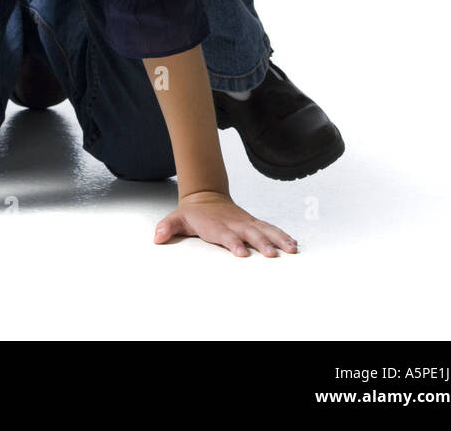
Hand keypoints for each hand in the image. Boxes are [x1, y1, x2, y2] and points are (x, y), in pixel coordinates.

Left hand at [154, 190, 298, 256]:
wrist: (205, 195)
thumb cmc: (192, 213)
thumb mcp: (177, 218)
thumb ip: (168, 227)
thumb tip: (157, 236)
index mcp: (216, 224)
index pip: (225, 234)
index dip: (233, 243)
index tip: (242, 253)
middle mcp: (234, 223)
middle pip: (249, 233)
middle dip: (261, 243)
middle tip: (271, 255)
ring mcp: (245, 222)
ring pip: (264, 229)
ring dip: (277, 239)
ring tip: (291, 249)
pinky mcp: (253, 223)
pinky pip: (270, 228)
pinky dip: (282, 235)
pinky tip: (293, 244)